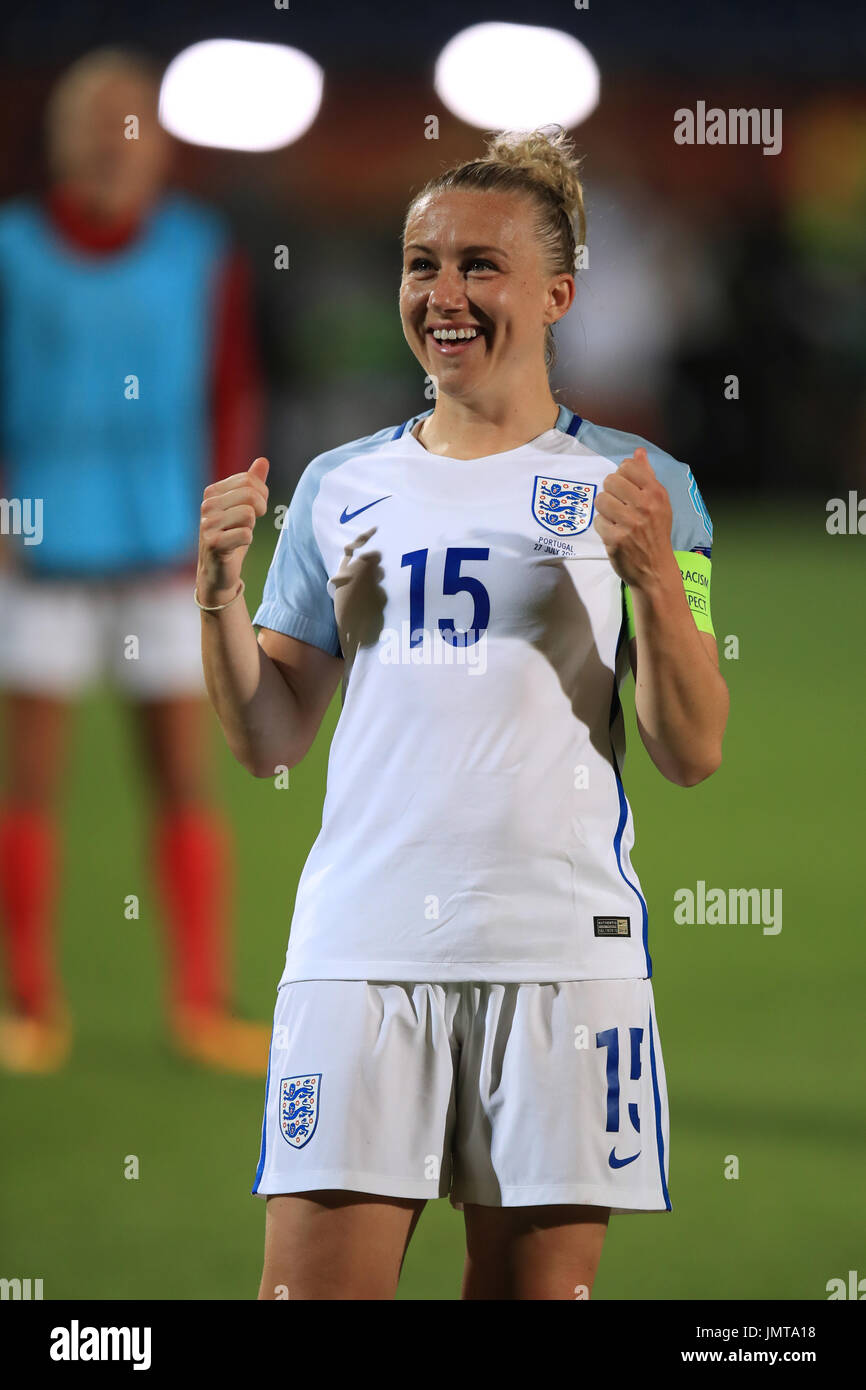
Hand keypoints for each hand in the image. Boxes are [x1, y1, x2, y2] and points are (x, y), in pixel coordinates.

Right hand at [197, 457, 269, 606]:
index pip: (249, 480)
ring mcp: (207, 524)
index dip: (261, 495)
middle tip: (250, 523)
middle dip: (260, 510)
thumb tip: (263, 461)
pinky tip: (235, 546)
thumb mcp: (243, 507)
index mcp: (212, 492)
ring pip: (249, 514)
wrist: (218, 570)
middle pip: (251, 495)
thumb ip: (252, 484)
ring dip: (251, 527)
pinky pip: (246, 534)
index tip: (255, 509)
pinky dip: (247, 541)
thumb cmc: (232, 536)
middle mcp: (207, 505)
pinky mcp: (213, 543)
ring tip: (239, 535)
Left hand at [593, 447, 674, 589]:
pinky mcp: (615, 539)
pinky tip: (614, 533)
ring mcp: (630, 523)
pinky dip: (603, 527)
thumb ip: (647, 476)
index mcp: (656, 493)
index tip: (626, 490)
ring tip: (615, 519)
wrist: (656, 570)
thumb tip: (638, 452)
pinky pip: (598, 521)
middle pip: (610, 481)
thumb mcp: (659, 503)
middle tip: (619, 506)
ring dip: (605, 510)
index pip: (627, 467)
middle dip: (611, 493)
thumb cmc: (656, 533)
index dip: (622, 477)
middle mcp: (645, 506)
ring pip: (601, 500)